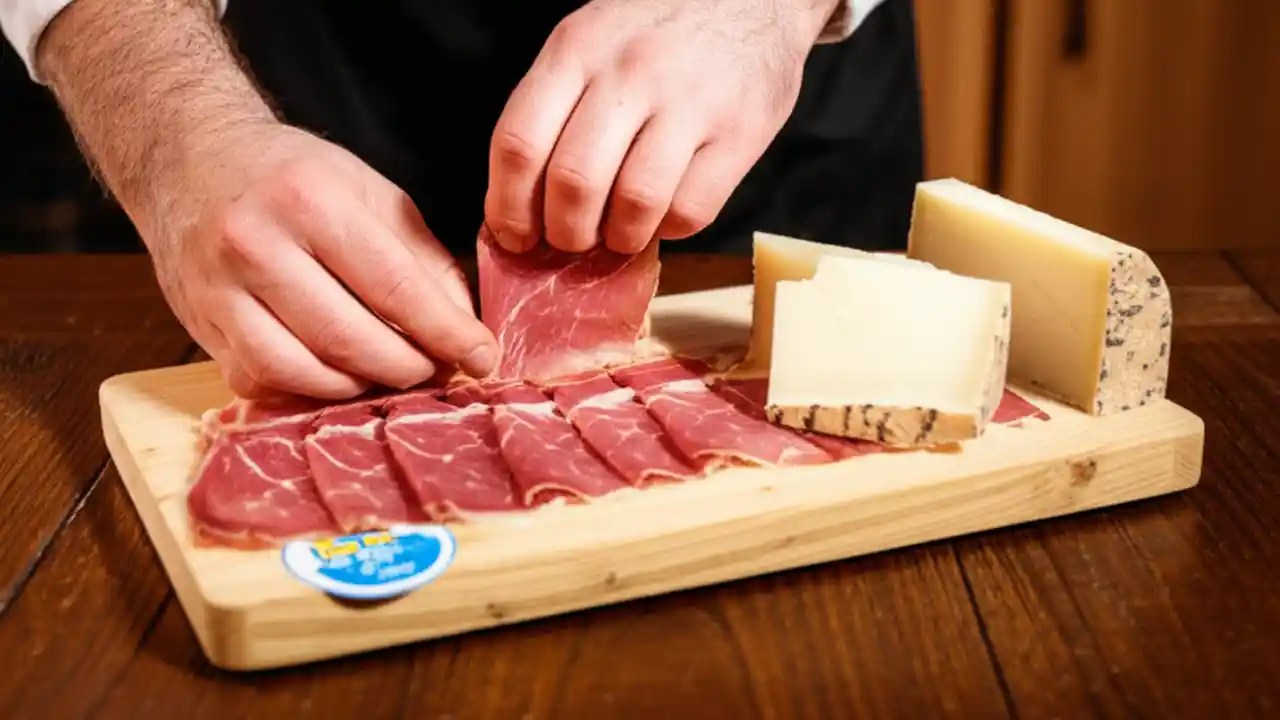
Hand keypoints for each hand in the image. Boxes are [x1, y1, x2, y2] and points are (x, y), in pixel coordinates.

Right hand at [142, 122, 497, 399]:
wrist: (191, 158)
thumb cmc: (294, 176)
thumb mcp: (371, 194)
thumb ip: (423, 260)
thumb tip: (464, 331)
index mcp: (309, 199)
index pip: (394, 287)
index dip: (446, 333)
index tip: (483, 357)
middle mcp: (255, 244)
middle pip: (349, 338)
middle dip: (408, 367)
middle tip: (437, 369)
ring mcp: (218, 290)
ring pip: (303, 371)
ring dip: (361, 386)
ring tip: (390, 371)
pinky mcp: (199, 327)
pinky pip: (262, 382)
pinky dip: (310, 389)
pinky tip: (337, 373)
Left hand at [483, 0, 838, 254]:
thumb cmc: (657, 30)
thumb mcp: (592, 40)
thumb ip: (556, 106)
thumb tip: (519, 201)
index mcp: (578, 48)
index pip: (520, 143)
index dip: (508, 207)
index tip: (514, 237)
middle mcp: (631, 72)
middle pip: (574, 182)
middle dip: (565, 234)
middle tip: (572, 241)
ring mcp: (690, 102)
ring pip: (634, 205)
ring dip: (619, 238)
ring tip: (619, 233)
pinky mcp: (740, 133)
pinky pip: (690, 210)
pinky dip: (669, 228)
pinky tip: (665, 211)